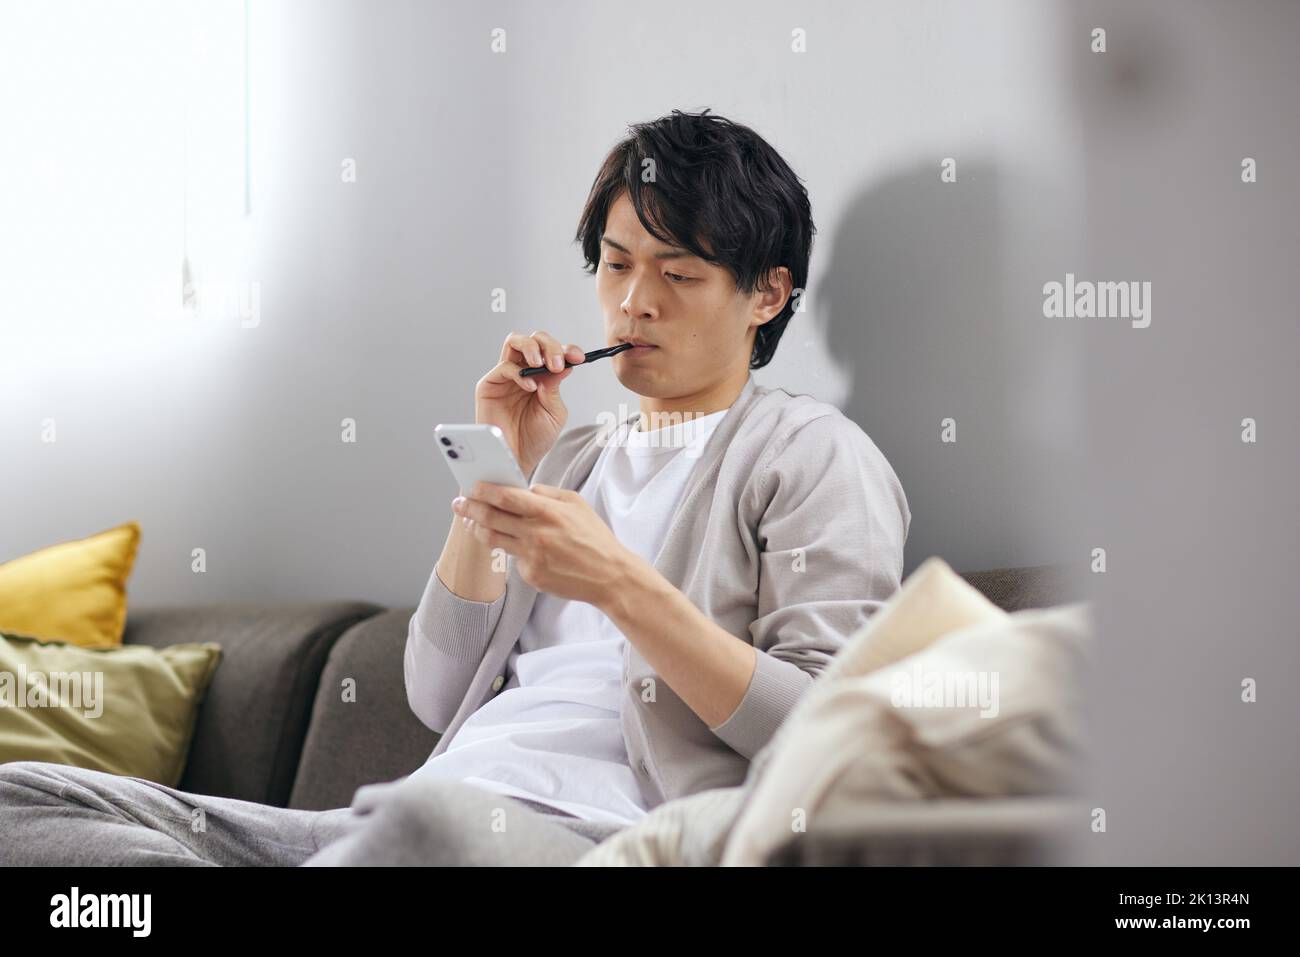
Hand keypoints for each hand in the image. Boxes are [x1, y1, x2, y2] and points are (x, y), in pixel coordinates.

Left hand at [451, 481, 634, 608]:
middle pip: (490, 518)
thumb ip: (548, 493)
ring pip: (493, 539)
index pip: (505, 496)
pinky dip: (513, 551)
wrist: (608, 575)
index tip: (473, 487)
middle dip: (470, 508)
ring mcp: (531, 556)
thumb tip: (525, 490)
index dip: (484, 490)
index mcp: (547, 511)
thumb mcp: (577, 504)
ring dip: (478, 529)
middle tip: (459, 503)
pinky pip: (514, 559)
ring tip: (472, 523)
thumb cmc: (595, 538)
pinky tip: (521, 548)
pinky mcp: (531, 574)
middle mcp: (535, 533)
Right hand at [475, 331, 585, 477]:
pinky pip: (503, 366)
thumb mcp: (554, 411)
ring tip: (541, 364)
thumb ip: (555, 387)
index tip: (579, 357)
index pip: (552, 352)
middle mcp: (523, 372)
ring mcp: (506, 377)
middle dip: (549, 345)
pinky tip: (530, 387)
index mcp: (542, 377)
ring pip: (515, 341)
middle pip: (534, 339)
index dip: (566, 350)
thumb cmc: (535, 438)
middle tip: (557, 362)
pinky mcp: (489, 385)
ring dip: (531, 347)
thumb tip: (561, 364)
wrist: (517, 460)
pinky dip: (518, 373)